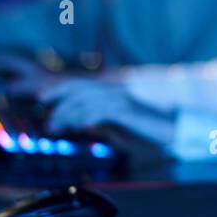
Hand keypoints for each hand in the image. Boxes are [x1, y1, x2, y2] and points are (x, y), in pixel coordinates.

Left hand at [43, 79, 173, 145]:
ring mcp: (120, 99)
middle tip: (43, 110)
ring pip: (85, 100)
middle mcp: (113, 92)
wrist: (172, 130)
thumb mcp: (118, 125)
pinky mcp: (126, 111)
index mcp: (111, 93)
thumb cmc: (147, 130)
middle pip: (78, 88)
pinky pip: (100, 110)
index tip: (43, 99)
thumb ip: (100, 121)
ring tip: (55, 127)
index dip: (59, 90)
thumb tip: (81, 124)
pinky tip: (79, 126)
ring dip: (67, 113)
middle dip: (57, 97)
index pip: (80, 85)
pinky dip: (86, 117)